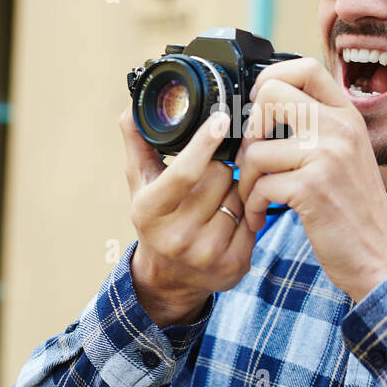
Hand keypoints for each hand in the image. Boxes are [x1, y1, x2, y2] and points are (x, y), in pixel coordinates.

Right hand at [120, 107, 254, 326]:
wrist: (169, 279)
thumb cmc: (156, 220)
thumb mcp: (139, 184)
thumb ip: (138, 143)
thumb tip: (132, 106)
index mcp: (150, 212)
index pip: (184, 172)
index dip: (204, 143)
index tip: (221, 118)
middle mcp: (177, 236)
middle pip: (220, 176)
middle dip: (220, 166)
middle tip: (211, 174)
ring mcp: (208, 254)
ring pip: (240, 194)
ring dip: (235, 188)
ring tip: (218, 197)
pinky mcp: (235, 265)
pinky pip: (254, 218)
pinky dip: (247, 210)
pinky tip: (231, 215)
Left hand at [235, 57, 386, 301]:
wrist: (379, 255)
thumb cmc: (354, 209)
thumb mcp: (346, 154)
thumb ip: (318, 127)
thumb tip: (266, 105)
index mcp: (347, 116)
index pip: (305, 68)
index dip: (271, 80)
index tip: (262, 108)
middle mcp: (340, 128)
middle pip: (271, 95)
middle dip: (250, 129)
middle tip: (256, 159)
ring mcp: (327, 156)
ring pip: (256, 149)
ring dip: (246, 179)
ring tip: (256, 198)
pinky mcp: (312, 188)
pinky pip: (260, 185)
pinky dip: (252, 206)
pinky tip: (260, 216)